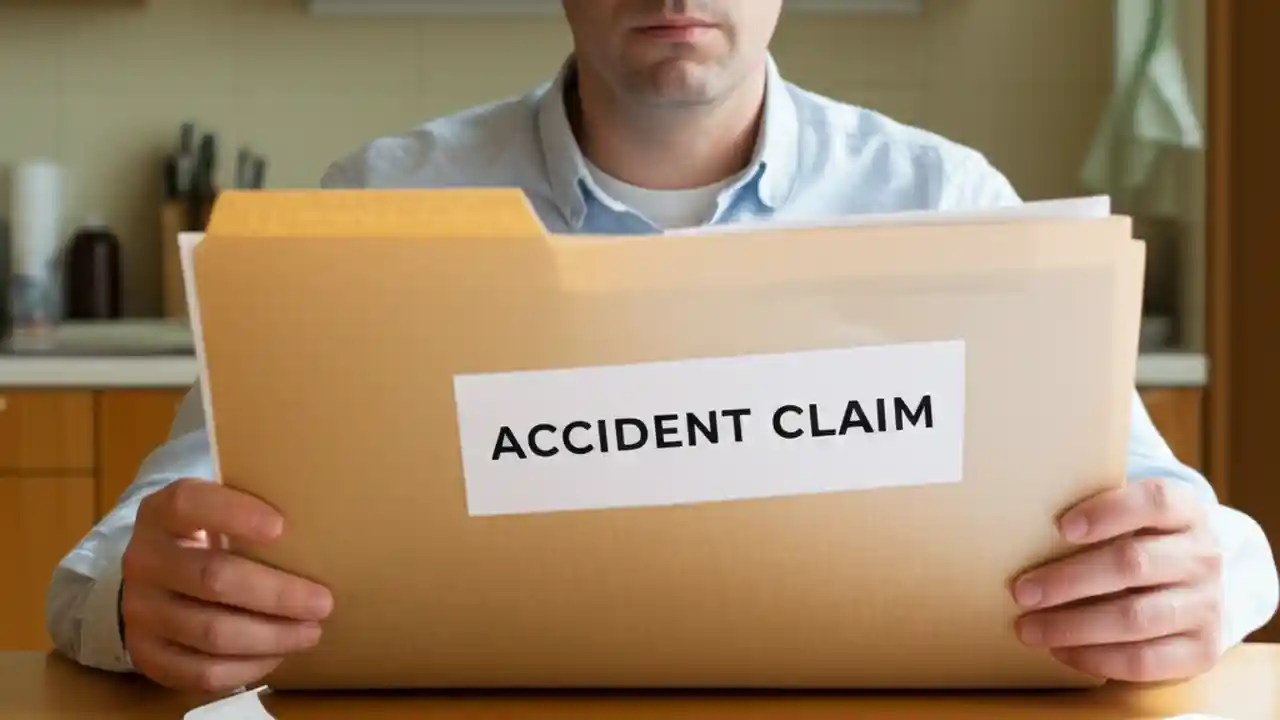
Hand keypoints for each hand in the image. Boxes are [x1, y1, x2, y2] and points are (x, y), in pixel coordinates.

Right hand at [121, 479, 333, 692]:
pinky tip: (278, 655)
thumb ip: (252, 509)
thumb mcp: (217, 511)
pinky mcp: (147, 655)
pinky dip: (247, 668)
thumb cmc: (206, 538)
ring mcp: (140, 612)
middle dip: (277, 593)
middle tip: (323, 602)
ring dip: (271, 637)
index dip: (235, 514)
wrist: (153, 580)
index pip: (190, 504)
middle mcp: (144, 560)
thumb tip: (323, 522)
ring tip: (311, 632)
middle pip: (213, 577)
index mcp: (162, 513)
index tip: (282, 527)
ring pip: (211, 632)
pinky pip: (201, 672)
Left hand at [1012, 478, 1223, 682]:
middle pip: (1134, 564)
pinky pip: (1146, 660)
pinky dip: (1097, 657)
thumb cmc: (1139, 542)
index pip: (1155, 502)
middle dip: (1070, 579)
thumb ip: (1091, 516)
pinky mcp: (1202, 650)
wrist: (1195, 587)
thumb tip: (1020, 529)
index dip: (1109, 512)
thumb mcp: (1129, 518)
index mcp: (1184, 511)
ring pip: (1137, 617)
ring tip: (1029, 628)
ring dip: (1074, 625)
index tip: (1062, 527)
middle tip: (1022, 592)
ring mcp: (1207, 605)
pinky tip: (1061, 651)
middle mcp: (1202, 556)